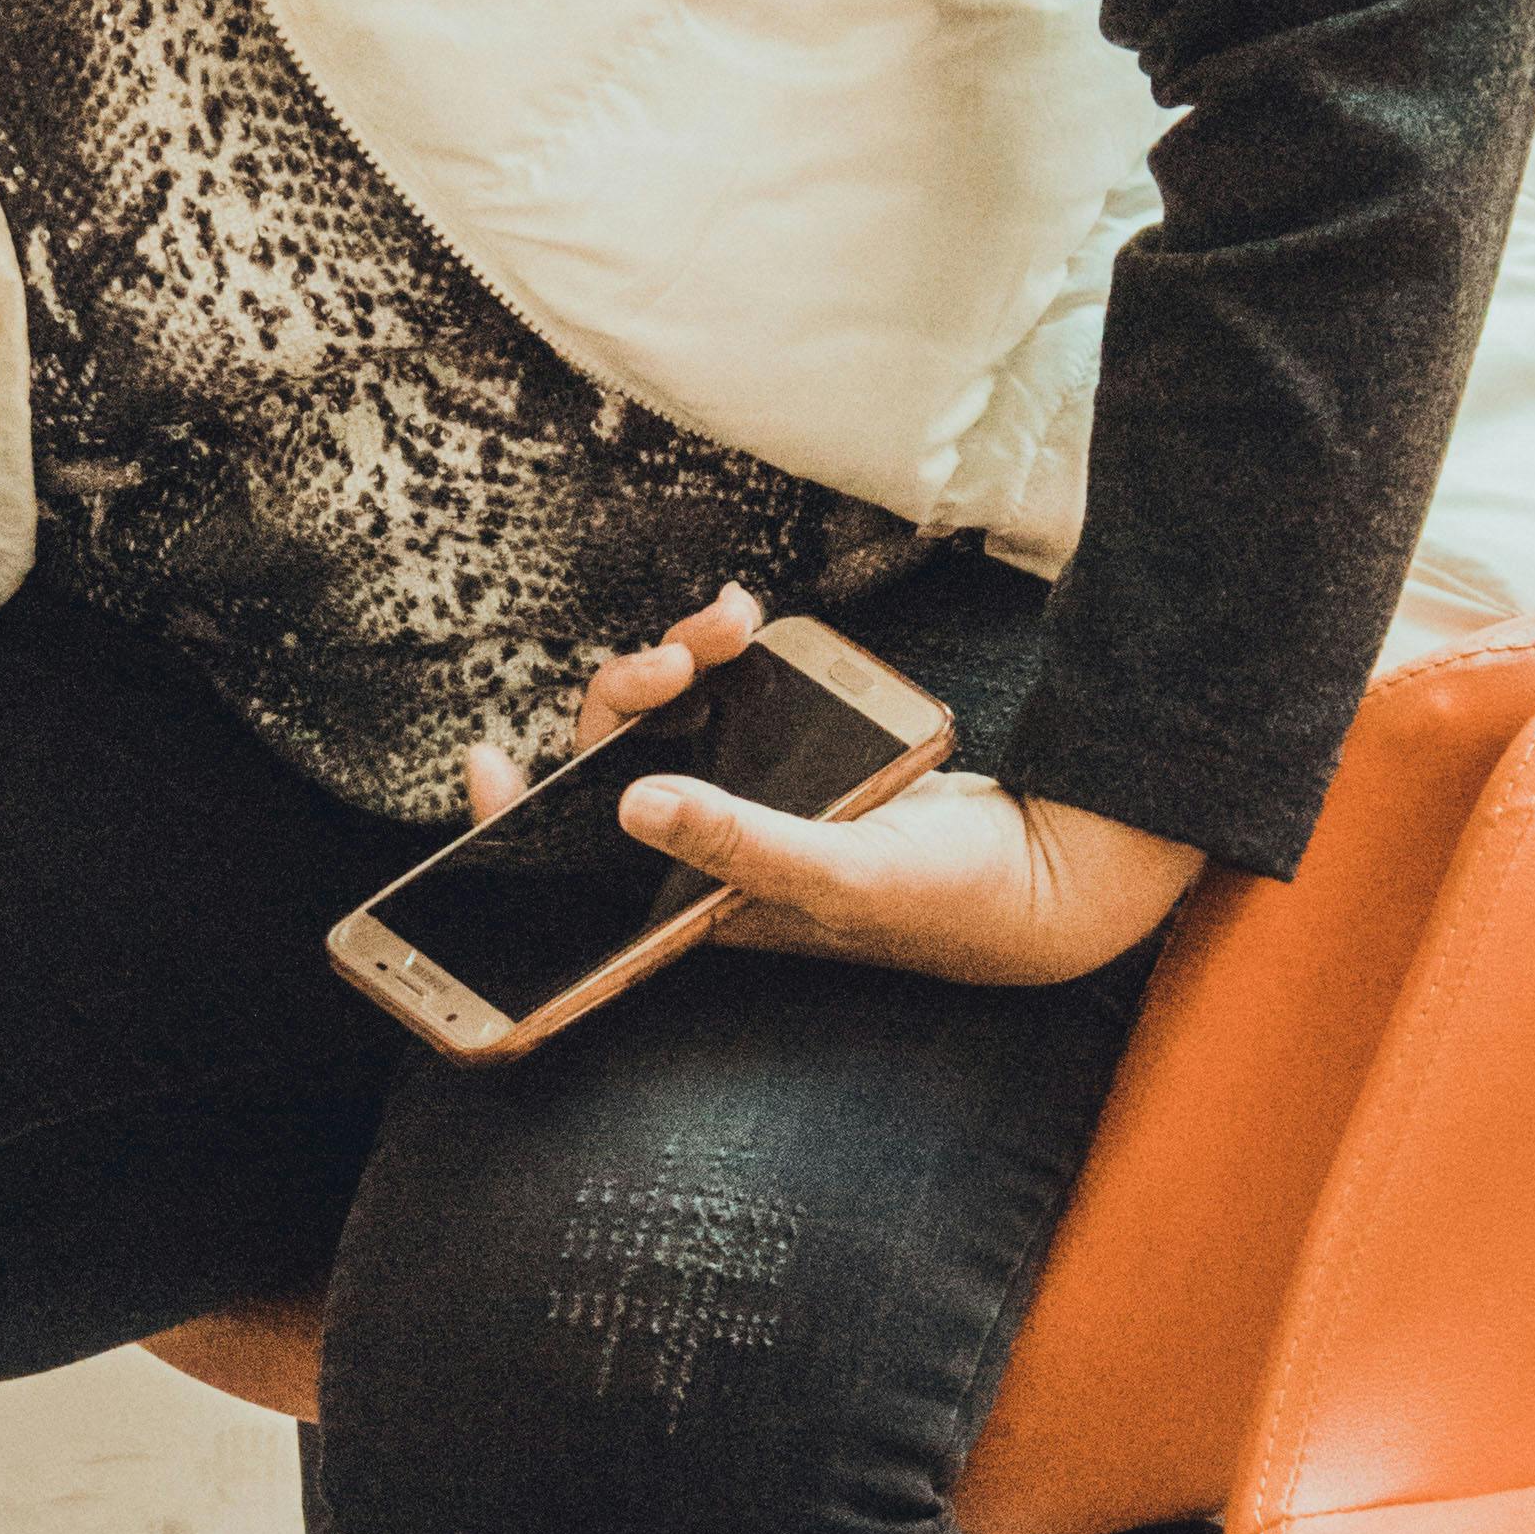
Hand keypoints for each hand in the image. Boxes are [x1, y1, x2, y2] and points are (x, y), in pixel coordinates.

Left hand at [462, 579, 1204, 991]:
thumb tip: (636, 803)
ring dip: (678, 664)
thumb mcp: (839, 875)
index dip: (518, 824)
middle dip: (628, 699)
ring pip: (671, 724)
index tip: (483, 765)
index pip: (579, 868)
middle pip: (617, 766)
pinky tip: (745, 626)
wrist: (1051, 871)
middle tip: (677, 659)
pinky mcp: (792, 762)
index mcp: (700, 908)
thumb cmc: (948, 901)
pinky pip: (727, 701)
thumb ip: (739, 844)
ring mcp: (752, 804)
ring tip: (723, 625)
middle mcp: (712, 856)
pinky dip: (724, 657)